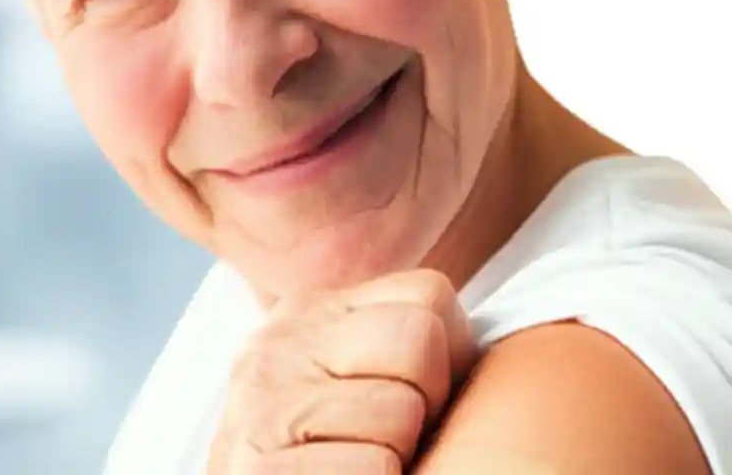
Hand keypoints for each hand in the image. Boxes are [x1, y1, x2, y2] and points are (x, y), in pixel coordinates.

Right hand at [205, 269, 477, 473]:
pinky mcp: (258, 464)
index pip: (429, 295)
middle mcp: (280, 343)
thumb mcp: (345, 379)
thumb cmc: (322, 452)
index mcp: (310, 314)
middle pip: (418, 340)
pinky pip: (373, 467)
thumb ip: (392, 349)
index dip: (447, 358)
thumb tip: (495, 351)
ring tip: (354, 461)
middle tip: (393, 439)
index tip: (419, 401)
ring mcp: (263, 401)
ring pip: (400, 411)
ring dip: (396, 455)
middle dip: (425, 402)